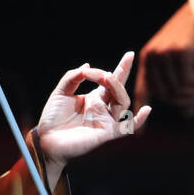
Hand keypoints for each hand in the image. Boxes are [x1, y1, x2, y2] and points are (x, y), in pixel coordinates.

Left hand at [34, 51, 150, 168]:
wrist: (46, 140)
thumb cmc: (52, 118)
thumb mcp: (61, 92)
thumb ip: (73, 77)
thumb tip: (87, 65)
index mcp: (95, 98)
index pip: (112, 81)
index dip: (123, 68)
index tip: (129, 54)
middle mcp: (103, 108)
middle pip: (119, 89)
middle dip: (119, 75)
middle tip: (105, 72)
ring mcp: (106, 120)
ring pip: (123, 102)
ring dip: (116, 88)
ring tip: (106, 77)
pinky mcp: (106, 133)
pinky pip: (126, 128)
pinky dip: (138, 120)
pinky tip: (147, 110)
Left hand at [134, 2, 193, 115]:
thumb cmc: (189, 43)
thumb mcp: (180, 66)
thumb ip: (179, 88)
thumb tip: (187, 115)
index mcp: (147, 62)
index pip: (142, 92)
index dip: (141, 113)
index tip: (139, 134)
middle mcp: (152, 58)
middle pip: (166, 95)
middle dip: (183, 99)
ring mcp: (165, 55)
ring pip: (178, 89)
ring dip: (192, 90)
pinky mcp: (180, 53)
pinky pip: (188, 80)